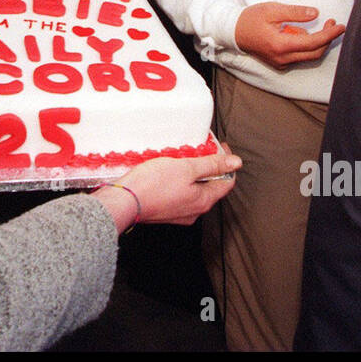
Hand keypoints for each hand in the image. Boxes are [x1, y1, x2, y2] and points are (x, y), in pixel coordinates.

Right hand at [92, 149, 241, 231]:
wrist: (124, 201)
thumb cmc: (152, 184)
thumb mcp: (186, 168)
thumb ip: (211, 165)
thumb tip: (236, 163)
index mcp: (204, 201)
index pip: (227, 182)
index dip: (226, 163)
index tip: (219, 147)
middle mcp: (194, 211)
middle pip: (210, 186)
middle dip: (207, 166)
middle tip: (198, 149)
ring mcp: (178, 213)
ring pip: (193, 190)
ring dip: (190, 173)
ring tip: (180, 157)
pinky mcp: (164, 211)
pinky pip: (178, 194)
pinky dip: (177, 181)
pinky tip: (166, 170)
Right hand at [234, 1, 345, 69]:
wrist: (233, 32)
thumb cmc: (251, 19)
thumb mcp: (272, 10)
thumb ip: (295, 12)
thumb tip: (316, 13)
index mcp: (281, 45)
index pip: (313, 42)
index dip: (330, 34)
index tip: (340, 26)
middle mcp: (283, 58)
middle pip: (315, 53)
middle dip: (326, 38)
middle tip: (331, 23)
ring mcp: (281, 63)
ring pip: (308, 55)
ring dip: (314, 41)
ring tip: (305, 24)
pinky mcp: (279, 63)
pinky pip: (299, 56)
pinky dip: (304, 45)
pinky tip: (295, 33)